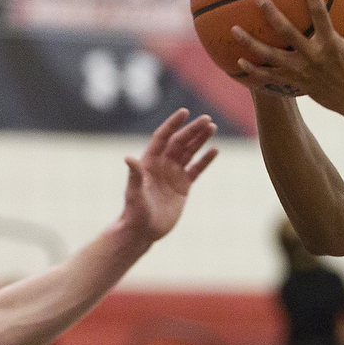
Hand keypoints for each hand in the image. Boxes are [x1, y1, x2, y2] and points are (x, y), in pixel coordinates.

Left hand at [119, 108, 217, 244]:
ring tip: (212, 127)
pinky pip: (196, 169)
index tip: (184, 112)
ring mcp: (173, 174)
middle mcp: (162, 165)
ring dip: (200, 140)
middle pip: (180, 142)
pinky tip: (214, 150)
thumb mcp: (134, 194)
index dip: (173, 124)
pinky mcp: (183, 186)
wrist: (143, 232)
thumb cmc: (134, 213)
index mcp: (149, 162)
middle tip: (207, 119)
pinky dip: (205, 160)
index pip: (163, 137)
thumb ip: (134, 175)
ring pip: (189, 152)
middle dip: (193, 130)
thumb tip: (128, 158)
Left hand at [232, 0, 343, 117]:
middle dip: (271, 13)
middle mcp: (314, 56)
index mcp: (332, 43)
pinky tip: (238, 60)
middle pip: (287, 32)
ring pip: (271, 56)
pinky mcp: (297, 84)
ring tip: (233, 29)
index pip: (319, 12)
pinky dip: (254, 69)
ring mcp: (302, 72)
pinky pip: (270, 77)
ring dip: (251, 43)